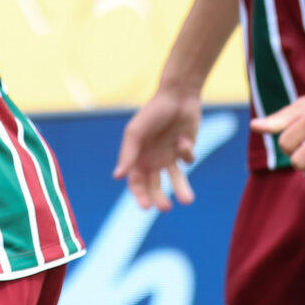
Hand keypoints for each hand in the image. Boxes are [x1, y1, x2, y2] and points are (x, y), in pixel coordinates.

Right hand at [113, 89, 199, 210]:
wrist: (178, 96)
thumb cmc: (152, 112)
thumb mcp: (136, 132)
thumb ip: (128, 154)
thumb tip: (117, 176)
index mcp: (137, 156)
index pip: (136, 182)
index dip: (140, 195)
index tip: (146, 207)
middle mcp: (152, 158)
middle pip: (155, 186)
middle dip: (160, 198)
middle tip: (166, 207)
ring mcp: (169, 155)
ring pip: (175, 179)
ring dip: (181, 190)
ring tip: (187, 200)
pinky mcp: (185, 149)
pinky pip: (187, 160)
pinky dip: (186, 154)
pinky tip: (183, 140)